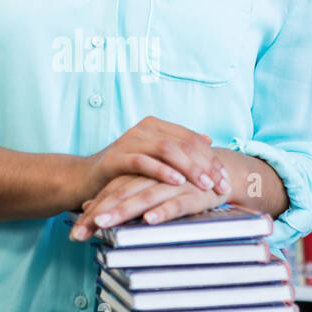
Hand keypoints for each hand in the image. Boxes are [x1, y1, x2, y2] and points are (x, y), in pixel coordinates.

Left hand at [69, 172, 228, 240]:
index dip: (92, 214)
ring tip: (103, 223)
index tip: (74, 234)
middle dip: (98, 215)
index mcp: (139, 177)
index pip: (109, 195)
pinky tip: (149, 220)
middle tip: (79, 233)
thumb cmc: (179, 185)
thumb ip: (119, 197)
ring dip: (123, 211)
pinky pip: (176, 204)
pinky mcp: (193, 195)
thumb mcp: (147, 190)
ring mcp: (173, 186)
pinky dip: (163, 211)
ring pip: (143, 198)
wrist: (221, 173)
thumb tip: (86, 209)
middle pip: (120, 196)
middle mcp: (152, 179)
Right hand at [80, 115, 230, 206]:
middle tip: (220, 185)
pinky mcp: (116, 157)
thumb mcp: (155, 159)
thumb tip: (208, 139)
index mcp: (157, 126)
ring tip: (205, 185)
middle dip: (206, 166)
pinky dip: (162, 171)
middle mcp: (145, 128)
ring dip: (189, 168)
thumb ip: (179, 149)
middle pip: (184, 143)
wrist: (86, 179)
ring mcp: (130, 140)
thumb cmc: (125, 172)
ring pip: (167, 149)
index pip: (192, 139)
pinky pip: (143, 162)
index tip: (225, 180)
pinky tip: (177, 182)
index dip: (211, 159)